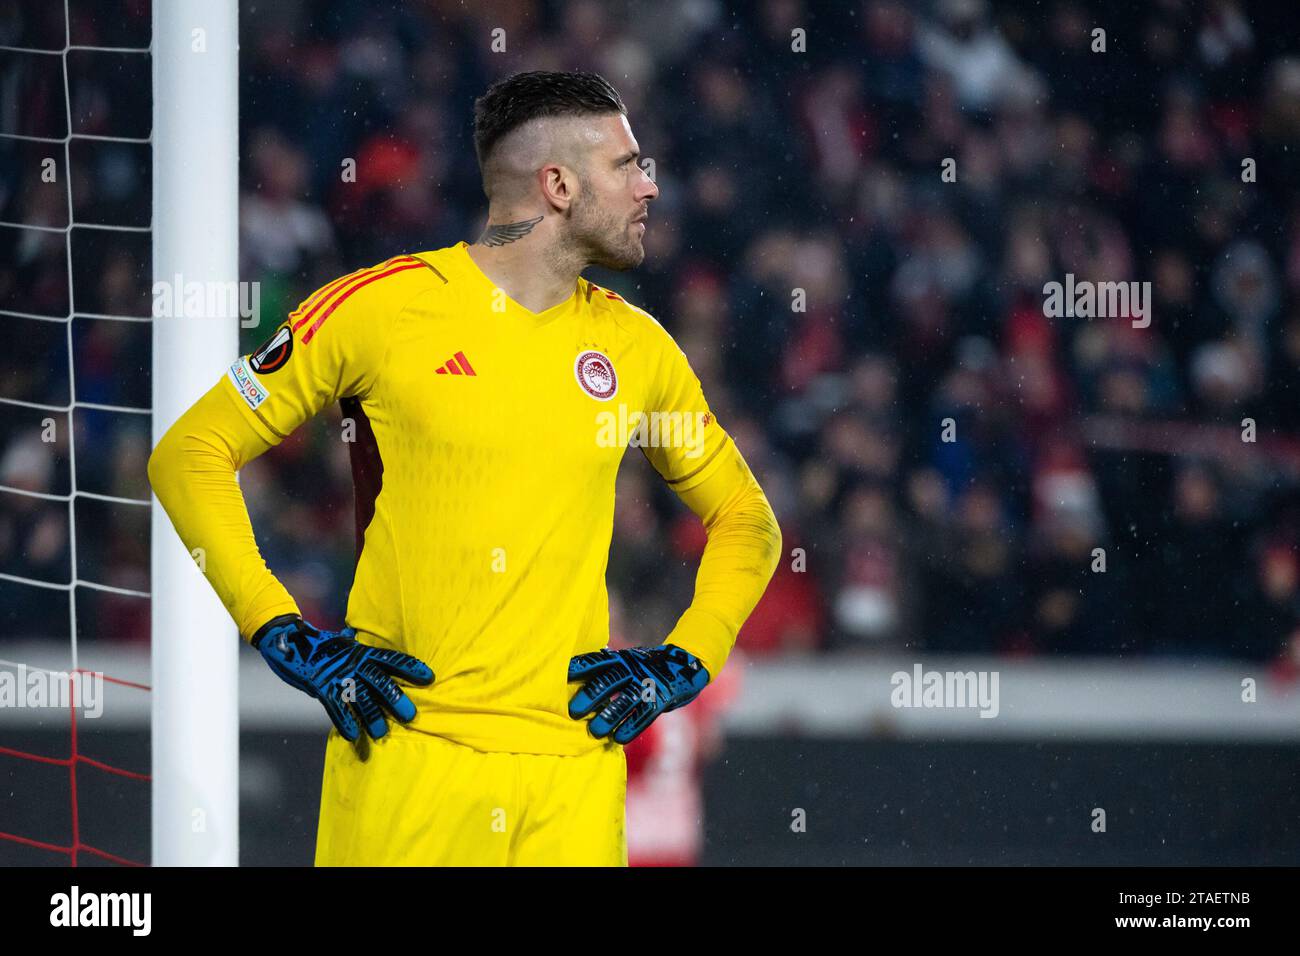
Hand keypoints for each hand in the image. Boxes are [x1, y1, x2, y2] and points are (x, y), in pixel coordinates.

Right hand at [251, 614, 433, 741]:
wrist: (287, 640)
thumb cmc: (320, 646)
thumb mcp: (345, 647)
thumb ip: (360, 656)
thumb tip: (378, 663)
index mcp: (361, 652)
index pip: (391, 659)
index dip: (410, 667)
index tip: (430, 676)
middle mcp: (353, 663)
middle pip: (379, 681)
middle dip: (396, 698)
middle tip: (411, 715)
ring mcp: (337, 675)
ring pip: (359, 697)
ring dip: (372, 716)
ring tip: (382, 733)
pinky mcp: (320, 686)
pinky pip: (335, 707)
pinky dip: (344, 722)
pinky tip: (354, 735)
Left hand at [567, 644, 708, 744]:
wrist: (686, 664)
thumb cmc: (646, 666)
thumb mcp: (628, 660)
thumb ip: (607, 669)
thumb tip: (573, 679)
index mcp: (622, 658)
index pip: (597, 661)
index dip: (580, 668)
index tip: (563, 677)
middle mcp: (633, 669)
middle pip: (609, 681)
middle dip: (591, 696)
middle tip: (574, 711)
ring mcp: (648, 684)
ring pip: (626, 701)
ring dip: (610, 717)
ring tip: (595, 731)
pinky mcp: (661, 700)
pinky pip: (644, 716)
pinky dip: (631, 728)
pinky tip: (618, 739)